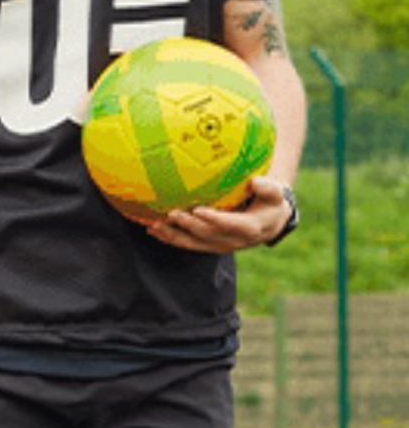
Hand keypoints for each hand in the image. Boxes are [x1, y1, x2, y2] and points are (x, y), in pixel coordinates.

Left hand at [146, 176, 294, 252]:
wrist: (269, 222)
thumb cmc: (269, 202)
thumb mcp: (275, 194)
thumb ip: (268, 188)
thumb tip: (256, 181)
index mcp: (250, 228)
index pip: (231, 225)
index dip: (215, 220)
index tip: (199, 210)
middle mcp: (234, 241)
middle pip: (208, 235)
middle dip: (189, 225)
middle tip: (171, 213)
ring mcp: (220, 245)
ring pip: (194, 243)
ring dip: (173, 235)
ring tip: (154, 226)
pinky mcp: (209, 246)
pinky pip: (188, 243)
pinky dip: (170, 238)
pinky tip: (152, 229)